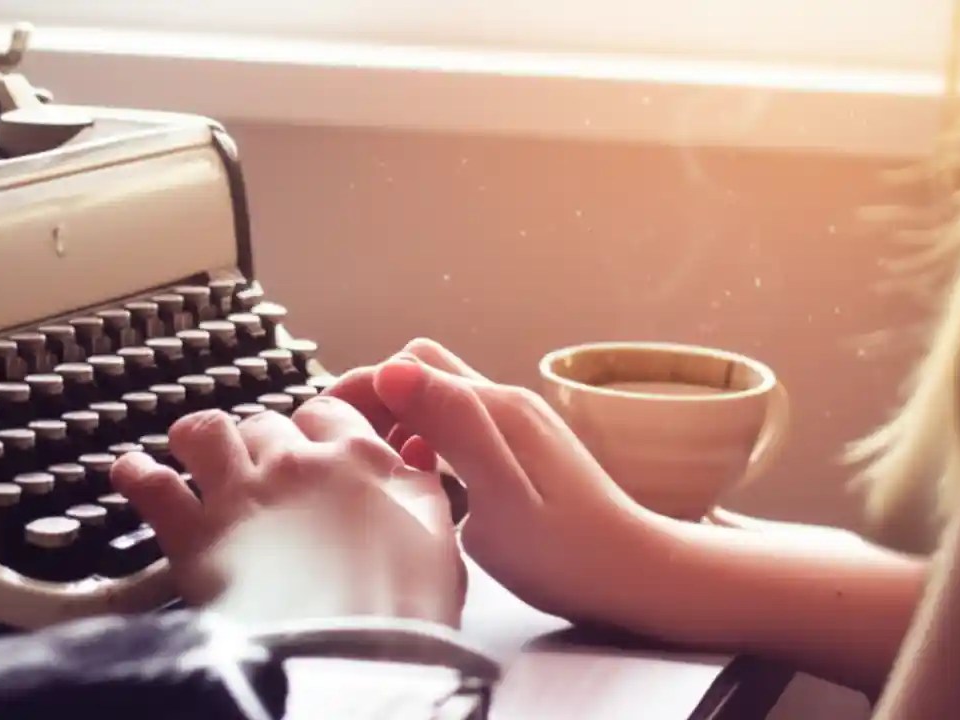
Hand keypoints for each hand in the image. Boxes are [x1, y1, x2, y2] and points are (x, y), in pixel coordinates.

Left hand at [109, 399, 465, 627]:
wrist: (346, 662)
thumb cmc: (402, 614)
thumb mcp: (438, 542)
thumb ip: (421, 490)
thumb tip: (414, 456)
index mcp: (361, 460)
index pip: (328, 413)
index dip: (316, 429)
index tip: (315, 449)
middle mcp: (297, 464)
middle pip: (267, 424)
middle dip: (262, 444)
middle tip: (263, 473)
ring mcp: (241, 493)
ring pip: (205, 433)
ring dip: (199, 440)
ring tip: (193, 454)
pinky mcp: (194, 534)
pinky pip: (151, 485)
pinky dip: (137, 475)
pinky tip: (131, 472)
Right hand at [330, 339, 660, 626]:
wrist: (634, 574)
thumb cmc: (567, 553)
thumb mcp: (500, 499)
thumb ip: (453, 430)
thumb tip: (394, 370)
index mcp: (495, 409)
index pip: (406, 367)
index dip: (359, 389)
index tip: (325, 430)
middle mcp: (506, 402)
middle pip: (421, 369)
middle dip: (376, 397)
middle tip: (349, 449)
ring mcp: (517, 423)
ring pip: (439, 396)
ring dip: (401, 419)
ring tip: (381, 470)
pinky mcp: (522, 447)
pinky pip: (460, 423)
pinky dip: (429, 439)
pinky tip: (427, 481)